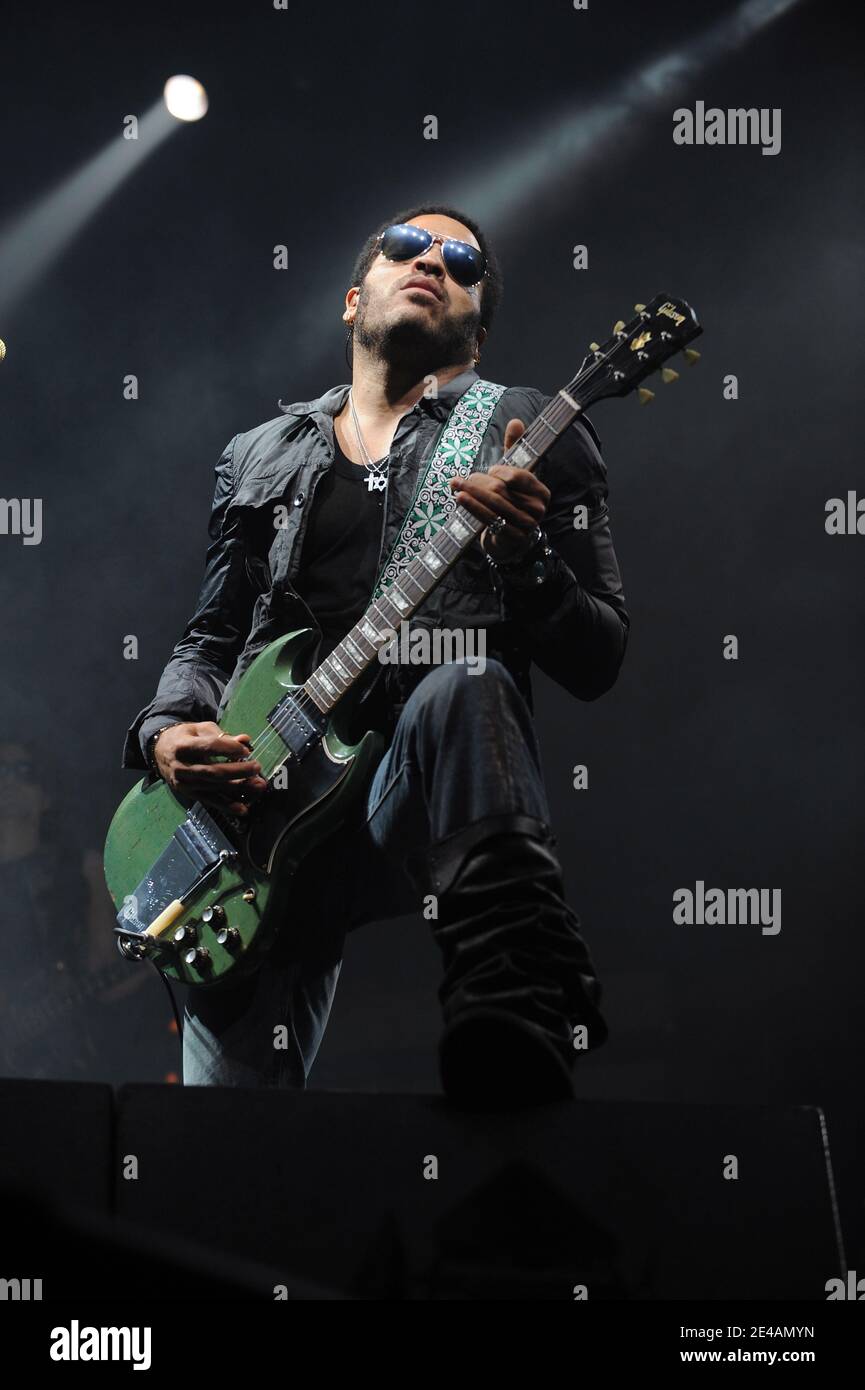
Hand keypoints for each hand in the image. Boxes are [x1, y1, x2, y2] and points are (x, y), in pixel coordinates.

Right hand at [153, 721, 267, 815]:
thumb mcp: (199, 729)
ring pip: (214, 787)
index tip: (246, 750)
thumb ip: (221, 734)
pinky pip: (210, 800)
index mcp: (183, 746)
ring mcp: (184, 783)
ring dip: (239, 788)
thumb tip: (245, 740)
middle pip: (213, 771)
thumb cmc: (184, 737)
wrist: (159, 752)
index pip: (209, 747)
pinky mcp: (189, 794)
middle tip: (256, 767)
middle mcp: (181, 767)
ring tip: (258, 785)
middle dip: (238, 771)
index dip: (229, 749)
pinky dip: (227, 806)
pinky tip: (242, 809)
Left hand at [447, 418, 549, 562]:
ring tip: (456, 485)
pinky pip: (490, 520)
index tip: (489, 470)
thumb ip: (516, 450)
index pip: (519, 475)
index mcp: (541, 491)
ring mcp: (526, 525)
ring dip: (471, 494)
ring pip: (494, 504)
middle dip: (478, 483)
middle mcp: (538, 509)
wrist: (511, 539)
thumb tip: (515, 421)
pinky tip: (460, 499)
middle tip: (460, 480)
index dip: (501, 471)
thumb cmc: (511, 501)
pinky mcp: (512, 538)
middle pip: (503, 490)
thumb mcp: (515, 476)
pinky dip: (473, 508)